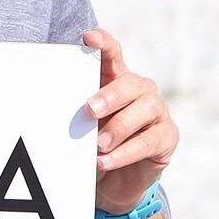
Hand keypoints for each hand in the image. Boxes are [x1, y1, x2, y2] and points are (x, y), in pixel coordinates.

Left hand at [81, 28, 177, 213]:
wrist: (114, 180)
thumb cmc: (95, 143)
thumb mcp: (83, 125)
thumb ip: (76, 112)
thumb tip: (52, 109)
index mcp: (116, 80)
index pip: (113, 55)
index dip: (104, 44)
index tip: (89, 37)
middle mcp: (140, 91)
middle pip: (131, 83)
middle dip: (110, 95)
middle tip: (89, 110)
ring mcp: (157, 112)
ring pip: (145, 109)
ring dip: (118, 128)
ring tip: (97, 145)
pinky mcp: (167, 136)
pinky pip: (149, 141)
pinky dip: (125, 153)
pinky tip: (105, 161)